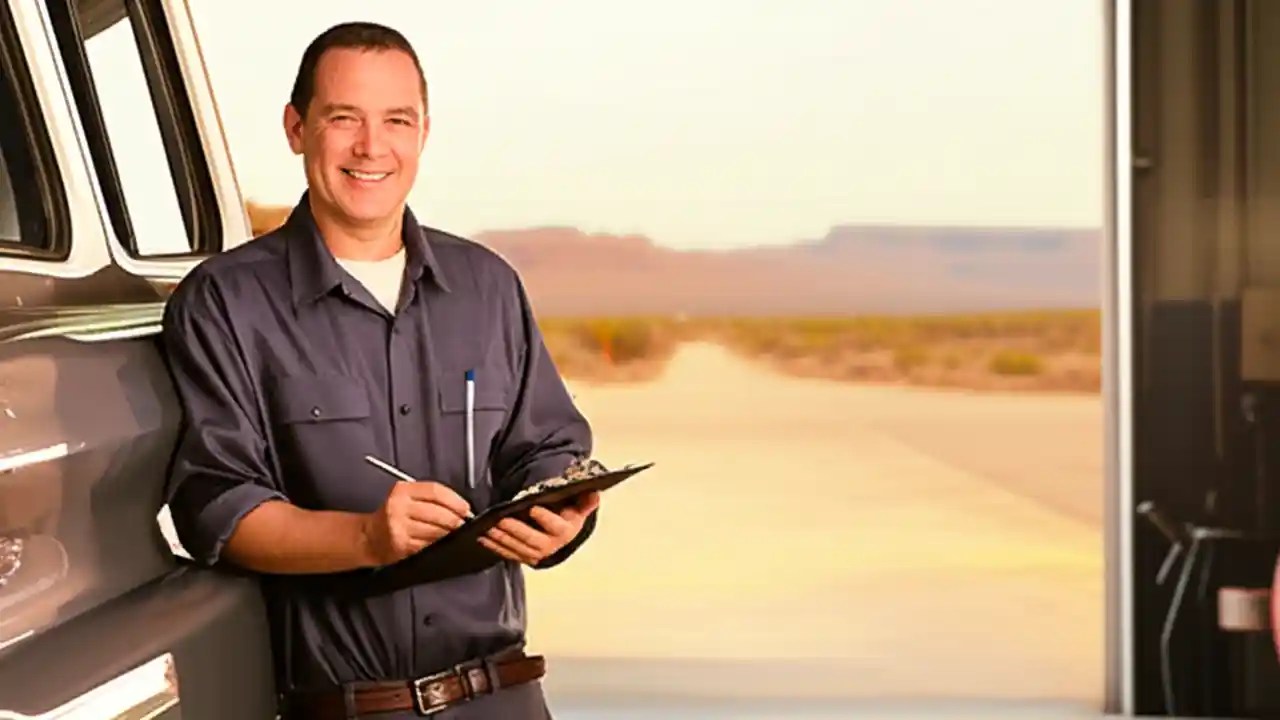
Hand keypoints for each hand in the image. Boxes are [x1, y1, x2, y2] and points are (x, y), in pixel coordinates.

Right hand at [360, 481, 470, 565]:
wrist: (369, 537)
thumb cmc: (392, 517)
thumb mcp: (406, 497)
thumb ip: (430, 498)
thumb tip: (460, 508)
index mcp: (402, 491)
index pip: (435, 491)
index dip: (455, 500)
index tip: (465, 508)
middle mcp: (399, 507)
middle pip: (438, 512)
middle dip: (456, 520)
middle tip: (463, 524)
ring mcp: (399, 527)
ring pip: (435, 531)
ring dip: (450, 535)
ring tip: (455, 534)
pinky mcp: (401, 545)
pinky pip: (428, 545)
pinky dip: (439, 545)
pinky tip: (442, 544)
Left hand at [479, 490, 599, 565]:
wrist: (564, 534)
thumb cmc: (568, 516)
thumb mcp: (579, 506)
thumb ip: (586, 500)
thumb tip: (594, 494)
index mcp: (565, 531)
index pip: (556, 526)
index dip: (545, 518)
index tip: (533, 508)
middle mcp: (551, 545)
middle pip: (533, 540)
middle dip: (516, 530)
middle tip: (501, 520)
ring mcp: (537, 553)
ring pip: (518, 548)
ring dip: (502, 539)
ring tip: (488, 528)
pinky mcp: (524, 557)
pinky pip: (509, 554)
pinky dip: (495, 547)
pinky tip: (484, 539)